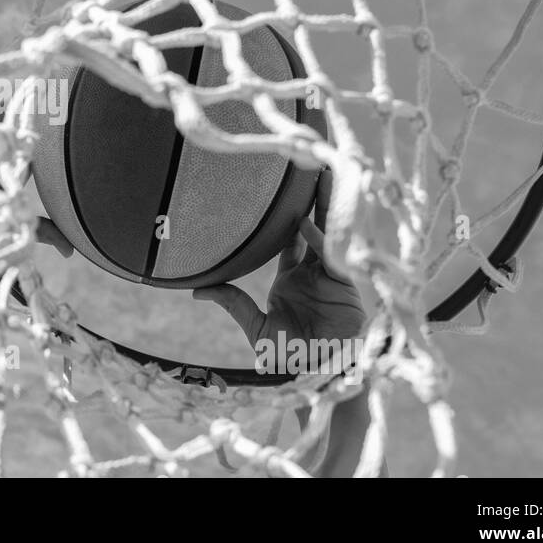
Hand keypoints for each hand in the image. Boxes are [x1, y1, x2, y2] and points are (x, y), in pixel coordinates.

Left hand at [193, 174, 363, 369]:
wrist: (319, 374)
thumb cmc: (291, 356)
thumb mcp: (257, 328)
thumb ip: (233, 304)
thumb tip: (196, 291)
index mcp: (293, 277)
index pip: (288, 240)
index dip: (283, 218)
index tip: (273, 192)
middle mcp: (314, 271)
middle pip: (313, 226)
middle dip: (311, 199)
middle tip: (305, 168)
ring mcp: (331, 275)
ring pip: (329, 233)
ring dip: (325, 205)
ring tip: (319, 174)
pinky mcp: (346, 284)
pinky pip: (332, 256)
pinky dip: (320, 241)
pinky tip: (305, 225)